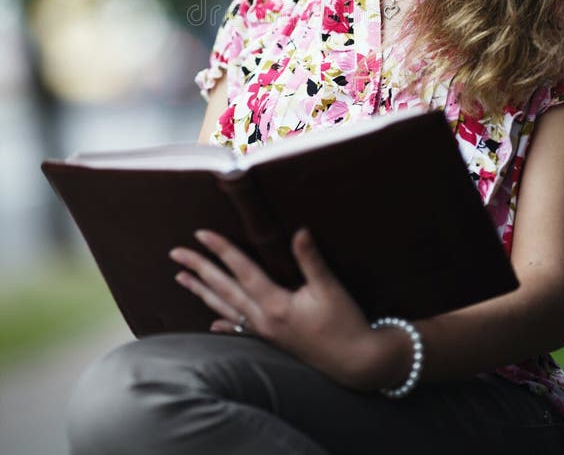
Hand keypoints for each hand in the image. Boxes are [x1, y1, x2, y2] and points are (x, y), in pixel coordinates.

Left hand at [169, 228, 408, 389]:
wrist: (357, 364)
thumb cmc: (345, 324)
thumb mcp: (330, 289)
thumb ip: (311, 259)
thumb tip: (299, 231)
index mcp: (275, 304)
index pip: (241, 270)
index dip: (220, 250)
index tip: (200, 234)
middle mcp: (263, 319)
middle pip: (224, 289)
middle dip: (198, 269)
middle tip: (175, 253)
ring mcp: (265, 333)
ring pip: (225, 308)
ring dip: (202, 292)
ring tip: (181, 279)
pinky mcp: (272, 342)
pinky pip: (240, 330)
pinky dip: (224, 324)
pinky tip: (212, 324)